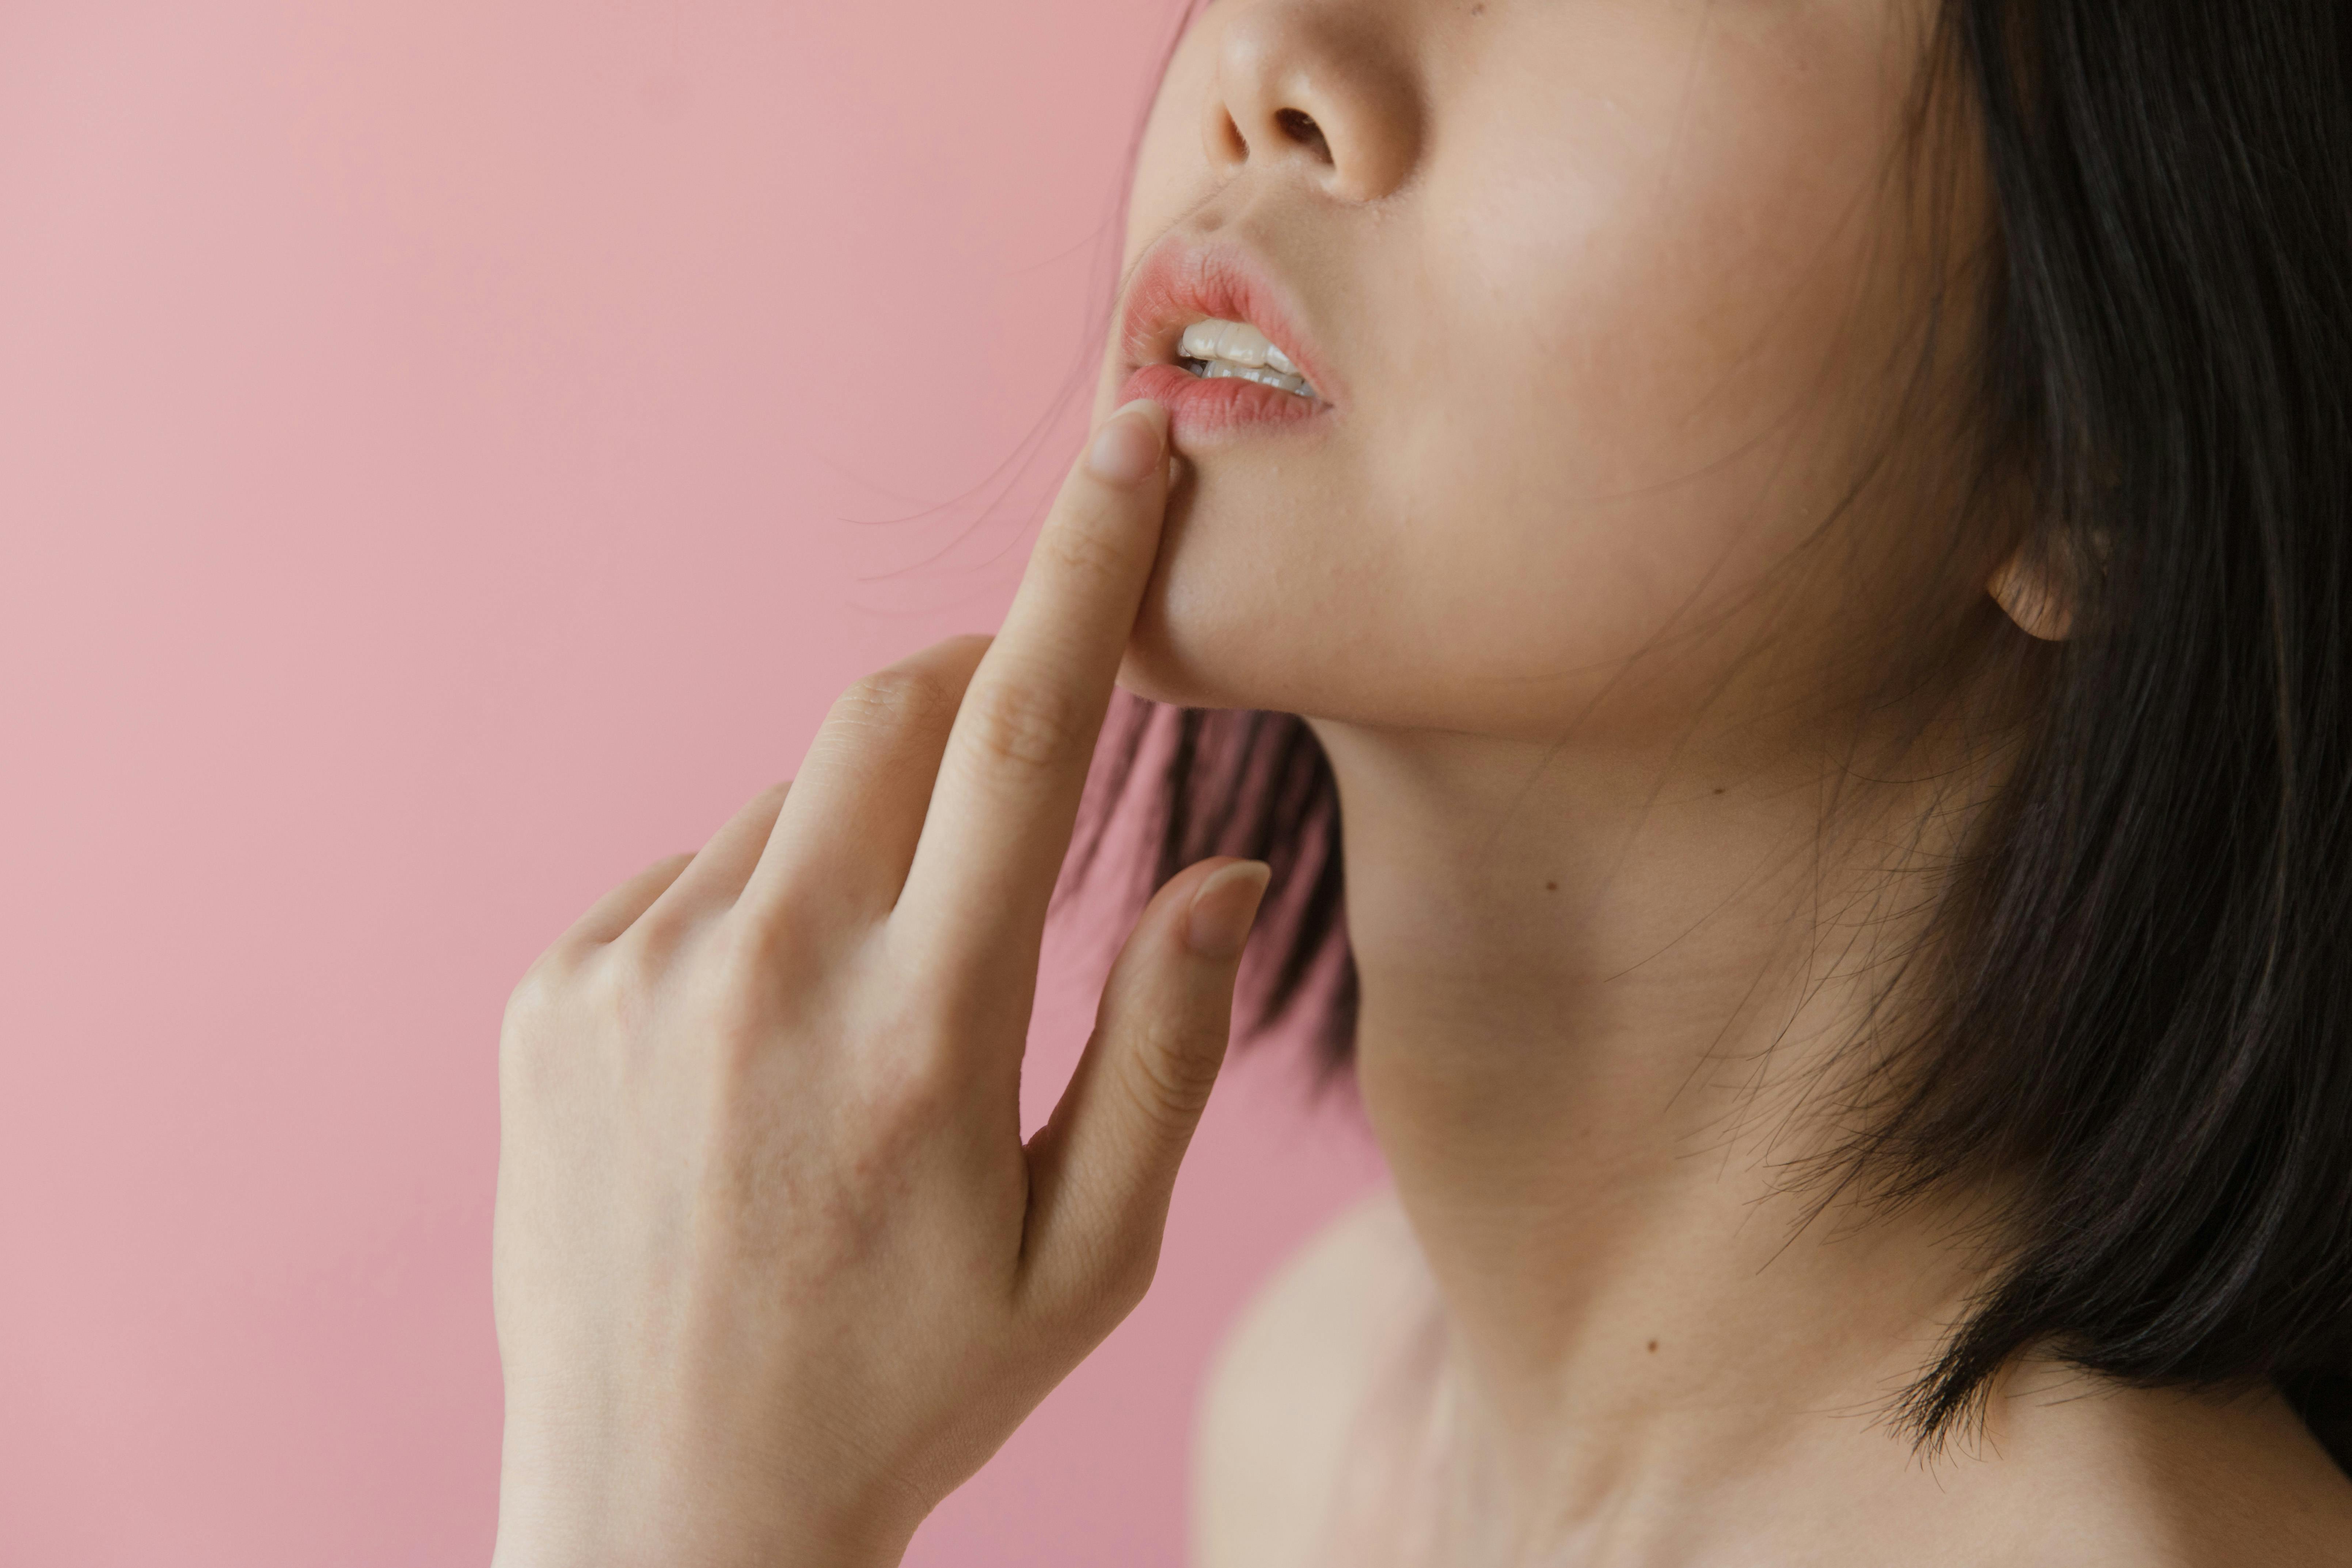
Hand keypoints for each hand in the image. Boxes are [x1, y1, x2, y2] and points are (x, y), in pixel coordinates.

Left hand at [488, 400, 1269, 1567]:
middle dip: (978, 678)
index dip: (1087, 569)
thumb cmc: (908, 1388)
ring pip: (795, 803)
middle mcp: (767, 979)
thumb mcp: (1086, 1262)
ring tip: (872, 1016)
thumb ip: (1159, 1049)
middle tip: (1023, 752)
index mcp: (924, 1041)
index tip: (1131, 442)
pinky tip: (769, 1049)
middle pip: (892, 709)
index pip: (1028, 736)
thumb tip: (1219, 874)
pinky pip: (696, 876)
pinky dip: (765, 907)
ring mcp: (637, 978)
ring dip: (867, 843)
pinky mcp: (553, 995)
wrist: (666, 1512)